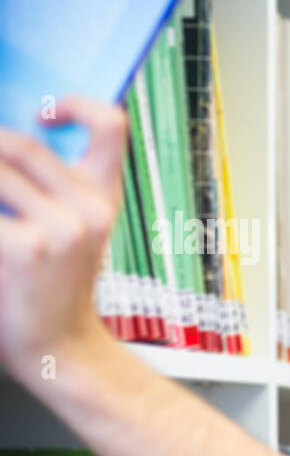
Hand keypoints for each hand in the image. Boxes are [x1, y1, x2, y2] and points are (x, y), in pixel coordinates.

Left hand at [0, 95, 127, 387]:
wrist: (59, 350)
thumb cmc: (49, 291)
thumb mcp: (68, 236)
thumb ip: (45, 190)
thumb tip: (5, 150)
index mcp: (102, 199)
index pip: (112, 127)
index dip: (78, 104)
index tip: (43, 115)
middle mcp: (89, 210)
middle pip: (20, 143)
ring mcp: (60, 230)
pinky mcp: (25, 250)